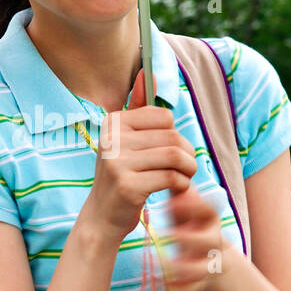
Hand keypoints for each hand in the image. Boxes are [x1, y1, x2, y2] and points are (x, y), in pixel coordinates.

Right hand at [81, 69, 197, 246]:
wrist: (102, 216)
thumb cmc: (120, 175)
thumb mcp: (125, 140)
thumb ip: (137, 108)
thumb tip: (147, 73)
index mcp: (113, 123)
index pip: (164, 117)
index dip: (173, 134)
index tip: (168, 150)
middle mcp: (112, 139)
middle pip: (172, 137)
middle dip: (187, 154)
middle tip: (185, 169)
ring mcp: (117, 162)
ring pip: (175, 156)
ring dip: (188, 170)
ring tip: (183, 178)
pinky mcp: (127, 186)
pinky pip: (171, 177)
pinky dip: (181, 185)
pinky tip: (175, 190)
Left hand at [156, 184, 225, 290]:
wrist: (203, 252)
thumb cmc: (186, 222)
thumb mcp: (182, 206)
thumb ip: (175, 190)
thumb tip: (163, 165)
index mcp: (209, 217)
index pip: (208, 209)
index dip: (193, 206)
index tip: (171, 203)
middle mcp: (214, 239)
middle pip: (212, 239)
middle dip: (191, 238)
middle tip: (169, 235)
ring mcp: (210, 261)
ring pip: (205, 268)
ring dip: (186, 267)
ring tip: (166, 266)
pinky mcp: (203, 281)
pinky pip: (196, 288)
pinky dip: (181, 288)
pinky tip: (164, 286)